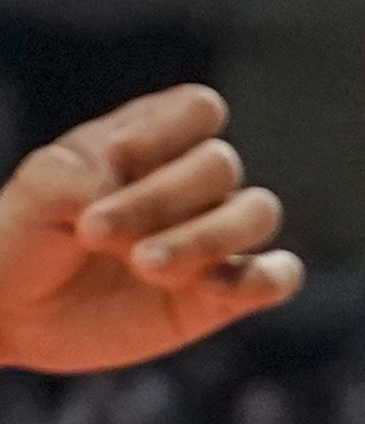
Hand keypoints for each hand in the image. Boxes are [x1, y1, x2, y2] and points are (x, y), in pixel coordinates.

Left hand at [0, 86, 301, 374]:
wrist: (9, 315)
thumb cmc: (21, 236)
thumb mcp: (37, 189)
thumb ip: (85, 175)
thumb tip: (133, 201)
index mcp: (151, 140)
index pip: (200, 109)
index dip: (166, 131)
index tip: (108, 161)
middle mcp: (191, 184)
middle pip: (221, 163)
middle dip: (161, 198)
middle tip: (95, 231)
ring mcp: (213, 237)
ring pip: (258, 213)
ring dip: (205, 236)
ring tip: (143, 265)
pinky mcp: (222, 295)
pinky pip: (279, 277)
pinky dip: (263, 278)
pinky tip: (212, 288)